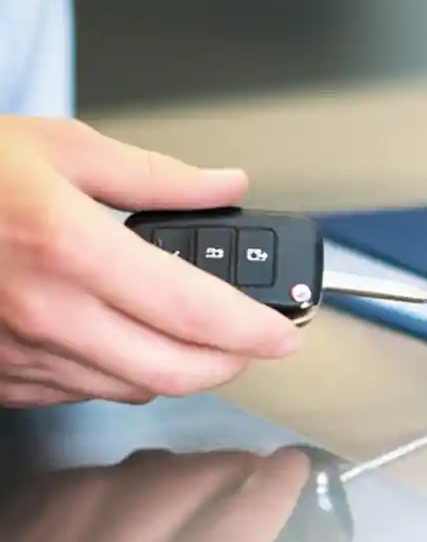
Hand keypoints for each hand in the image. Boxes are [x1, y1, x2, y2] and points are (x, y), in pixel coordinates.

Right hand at [0, 116, 302, 407]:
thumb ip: (158, 175)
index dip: (255, 329)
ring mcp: (19, 351)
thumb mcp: (64, 147)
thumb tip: (224, 188)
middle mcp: (46, 310)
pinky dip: (122, 376)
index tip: (284, 332)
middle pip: (173, 371)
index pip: (195, 311)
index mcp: (72, 247)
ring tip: (197, 335)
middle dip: (231, 362)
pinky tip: (128, 341)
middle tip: (251, 340)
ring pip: (132, 389)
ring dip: (180, 370)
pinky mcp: (1, 374)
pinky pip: (83, 393)